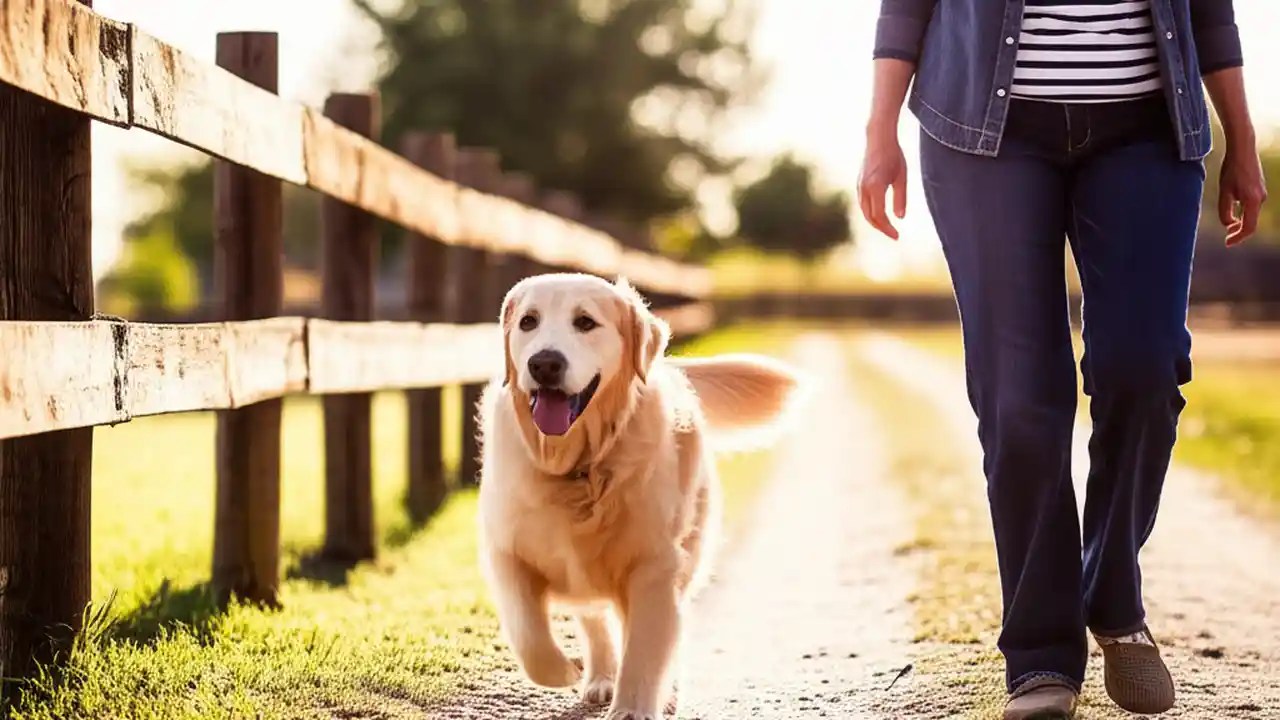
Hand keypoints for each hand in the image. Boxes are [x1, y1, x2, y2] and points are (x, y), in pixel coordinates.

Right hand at [858, 125, 907, 239]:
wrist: (878, 139)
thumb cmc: (893, 156)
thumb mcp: (901, 177)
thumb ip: (900, 198)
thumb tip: (900, 217)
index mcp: (875, 187)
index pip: (879, 215)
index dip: (888, 228)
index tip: (897, 236)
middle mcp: (864, 188)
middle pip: (870, 217)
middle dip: (882, 228)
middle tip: (894, 235)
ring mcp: (859, 186)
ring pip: (865, 211)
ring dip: (876, 222)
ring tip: (888, 228)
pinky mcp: (859, 184)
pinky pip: (863, 204)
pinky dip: (871, 213)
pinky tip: (881, 216)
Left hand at [1218, 132, 1267, 245]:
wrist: (1243, 149)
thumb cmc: (1231, 169)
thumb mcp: (1224, 191)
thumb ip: (1225, 210)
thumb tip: (1228, 224)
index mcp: (1253, 201)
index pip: (1248, 227)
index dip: (1238, 237)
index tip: (1227, 243)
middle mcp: (1261, 199)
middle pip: (1251, 222)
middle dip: (1239, 232)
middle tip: (1227, 239)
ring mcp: (1261, 194)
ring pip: (1251, 214)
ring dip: (1240, 222)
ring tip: (1229, 227)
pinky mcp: (1259, 189)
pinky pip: (1251, 207)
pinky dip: (1243, 214)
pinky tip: (1234, 215)